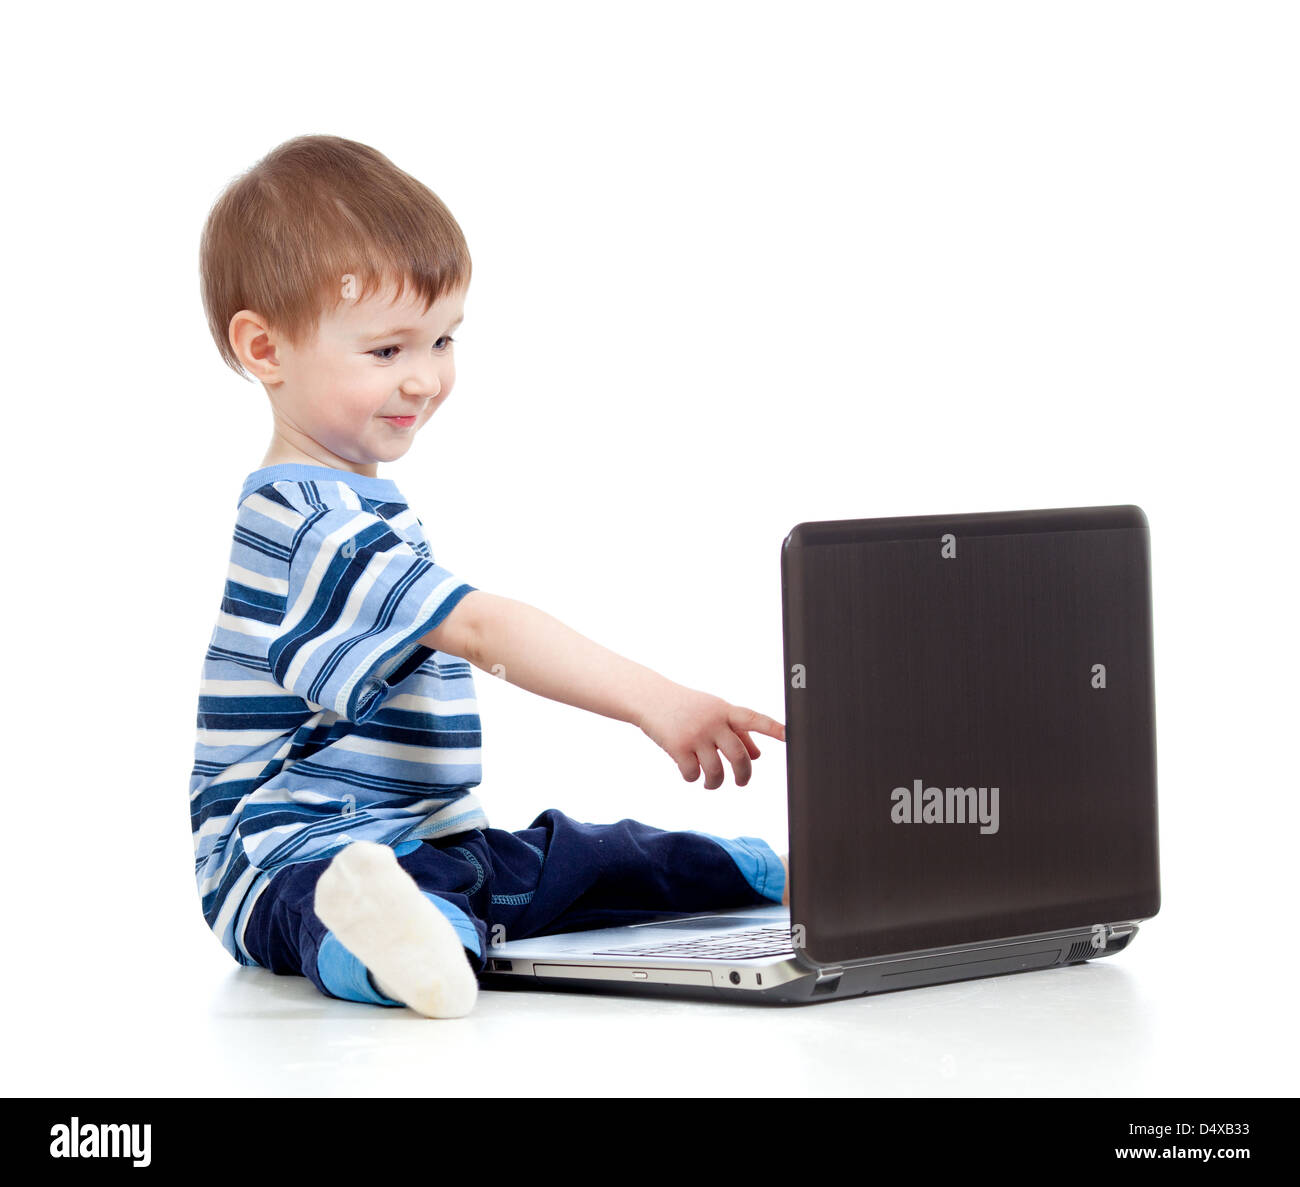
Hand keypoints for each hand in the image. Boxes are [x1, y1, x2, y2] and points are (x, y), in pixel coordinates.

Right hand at [637, 683, 785, 788]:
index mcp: (725, 710)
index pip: (754, 719)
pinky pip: (692, 774)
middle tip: (742, 783)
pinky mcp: (677, 747)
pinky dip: (693, 778)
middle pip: (739, 757)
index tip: (790, 736)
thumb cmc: (687, 706)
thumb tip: (758, 756)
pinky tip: (690, 773)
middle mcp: (713, 721)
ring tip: (711, 783)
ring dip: (715, 783)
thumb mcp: (714, 712)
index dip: (773, 728)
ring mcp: (695, 735)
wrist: (650, 698)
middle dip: (744, 776)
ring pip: (716, 772)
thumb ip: (737, 732)